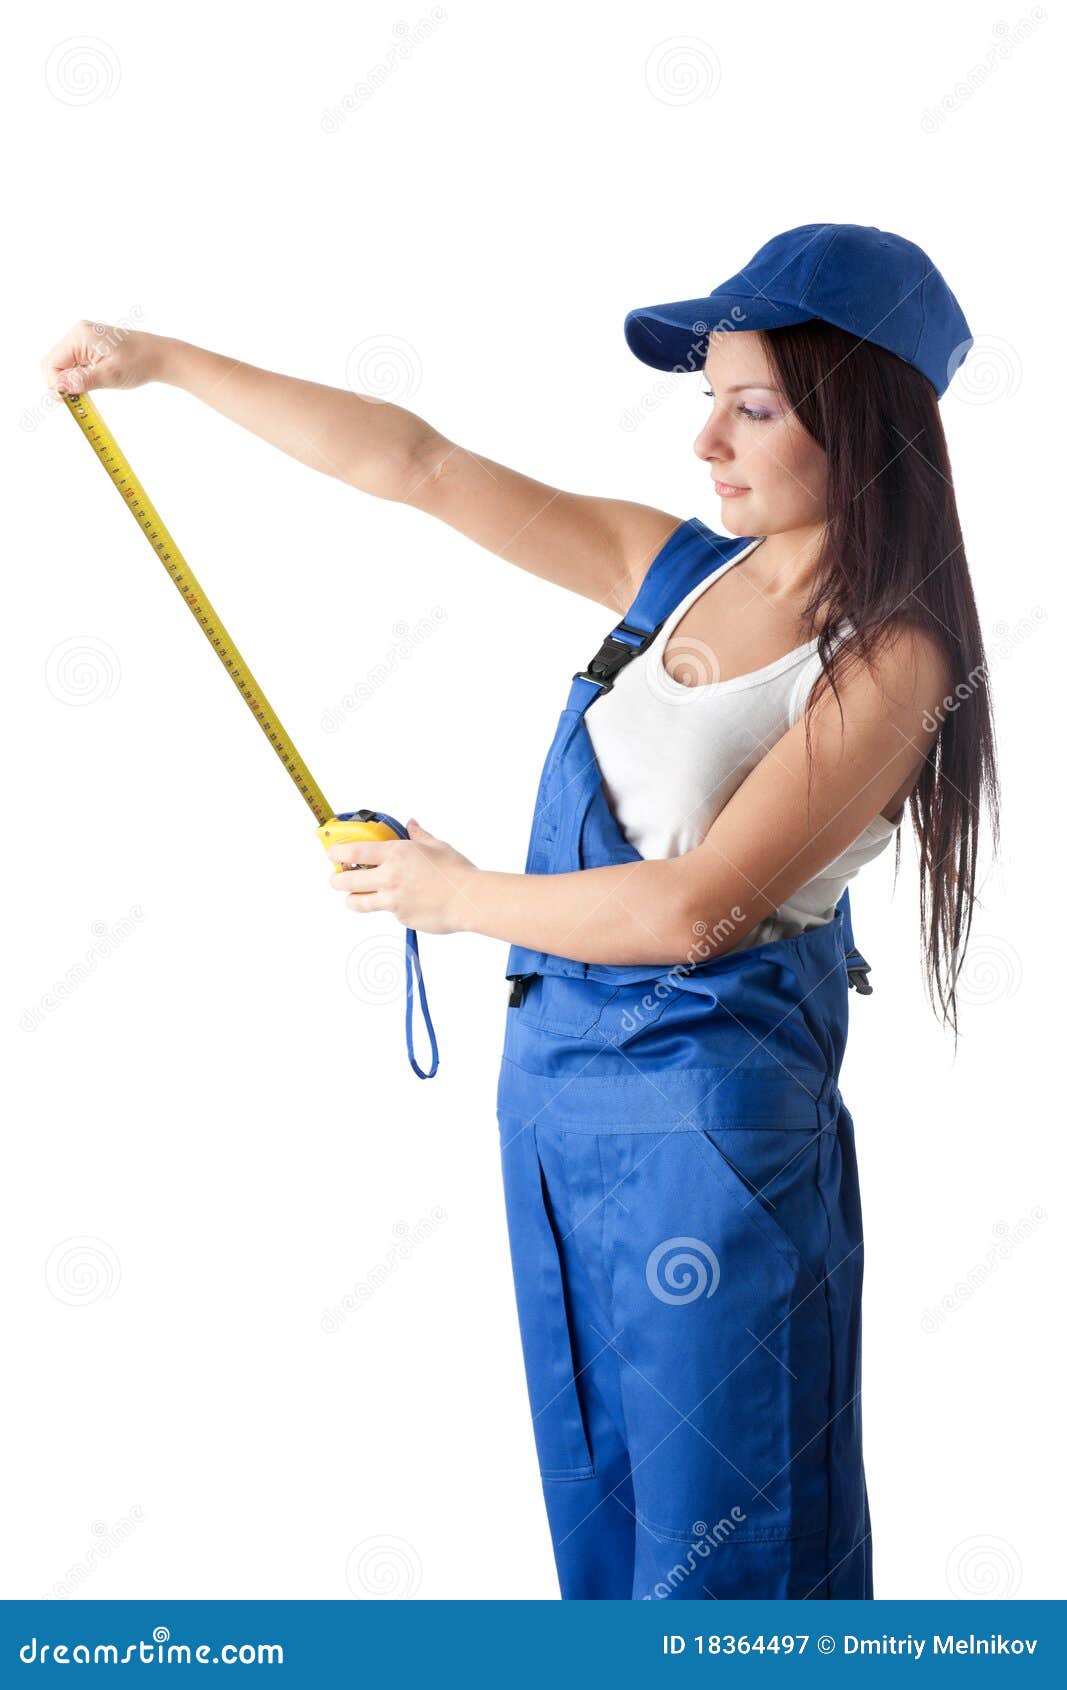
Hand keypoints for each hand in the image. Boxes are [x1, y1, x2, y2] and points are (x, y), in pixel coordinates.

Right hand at [41, 320, 170, 398]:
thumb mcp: (110, 376)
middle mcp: (78, 334)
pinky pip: (74, 363)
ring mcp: (83, 339)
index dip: (55, 385)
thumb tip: (59, 387)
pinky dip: (77, 377)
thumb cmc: (139, 363)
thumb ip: (82, 381)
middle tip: (77, 401)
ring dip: (70, 381)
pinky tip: (91, 384)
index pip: (52, 364)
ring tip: (87, 393)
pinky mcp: (89, 346)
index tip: (69, 401)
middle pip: (54, 363)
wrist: (159, 356)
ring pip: (63, 365)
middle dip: (61, 384)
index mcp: (79, 337)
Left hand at [328, 819, 476, 934]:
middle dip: (336, 880)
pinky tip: (400, 902)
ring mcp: (393, 900)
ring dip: (352, 899)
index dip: (337, 852)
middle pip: (346, 881)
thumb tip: (411, 824)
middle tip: (337, 879)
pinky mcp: (400, 917)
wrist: (469, 899)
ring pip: (357, 902)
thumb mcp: (436, 846)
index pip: (354, 852)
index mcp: (396, 854)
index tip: (331, 853)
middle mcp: (389, 877)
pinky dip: (387, 908)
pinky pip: (385, 912)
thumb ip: (418, 835)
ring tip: (354, 896)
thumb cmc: (456, 872)